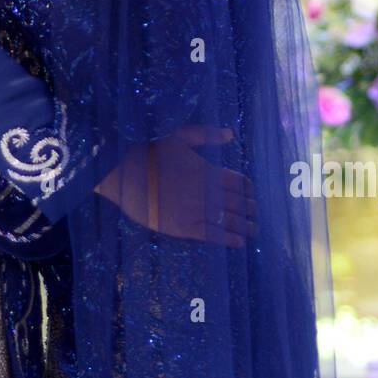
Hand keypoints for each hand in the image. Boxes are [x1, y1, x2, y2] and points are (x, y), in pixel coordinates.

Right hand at [94, 125, 257, 245]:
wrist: (122, 173)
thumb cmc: (148, 152)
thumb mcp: (177, 135)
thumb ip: (205, 135)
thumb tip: (230, 133)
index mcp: (208, 169)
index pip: (240, 183)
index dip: (250, 191)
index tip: (252, 196)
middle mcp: (207, 192)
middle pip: (240, 204)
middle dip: (251, 211)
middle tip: (255, 217)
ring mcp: (197, 211)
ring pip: (231, 222)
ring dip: (246, 228)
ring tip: (253, 232)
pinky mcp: (184, 227)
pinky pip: (214, 236)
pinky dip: (230, 240)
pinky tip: (239, 244)